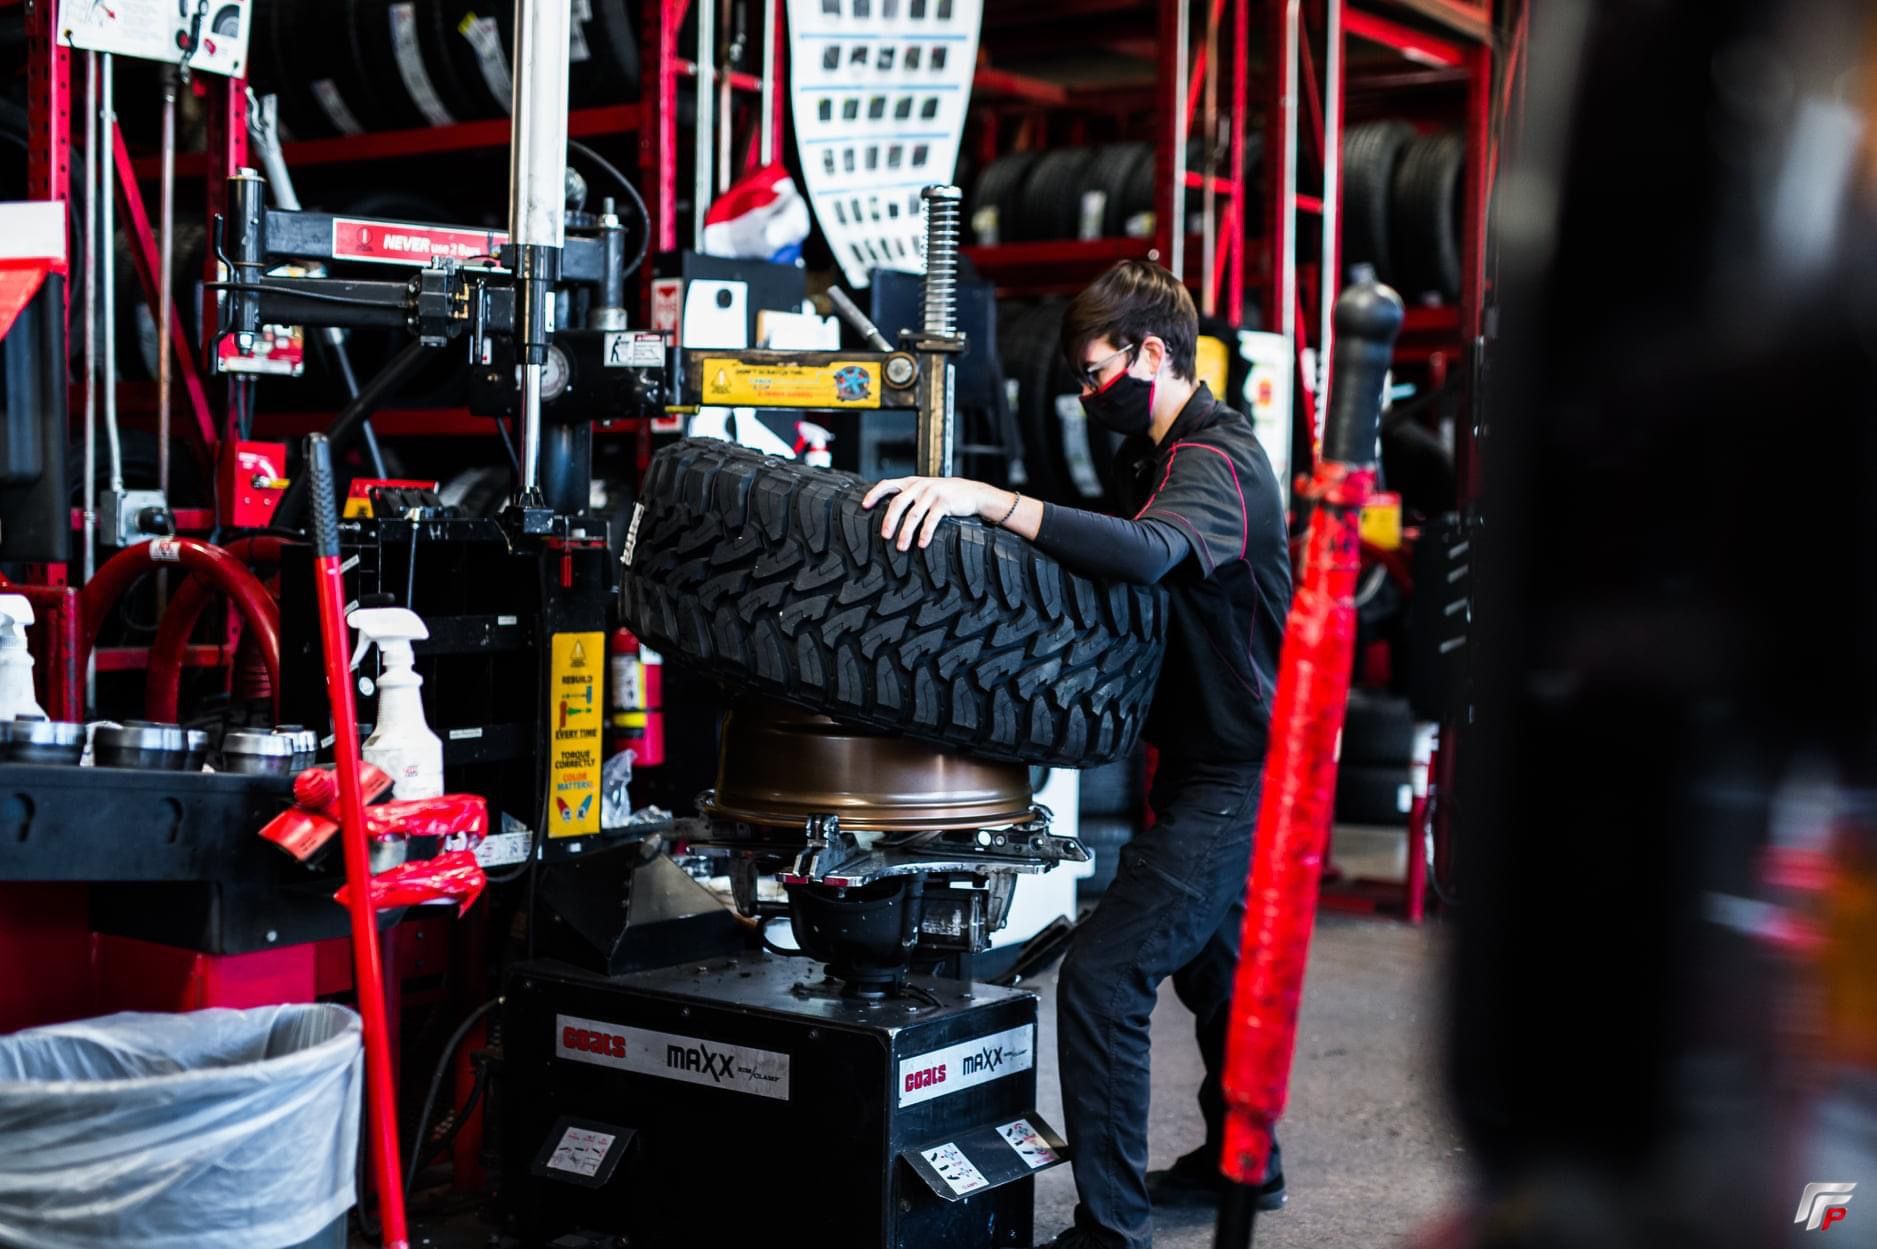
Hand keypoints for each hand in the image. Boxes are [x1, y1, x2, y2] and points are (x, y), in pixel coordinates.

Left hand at [861, 476, 991, 549]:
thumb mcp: (926, 490)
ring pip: (913, 515)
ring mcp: (932, 494)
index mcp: (912, 482)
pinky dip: (925, 533)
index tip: (864, 506)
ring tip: (901, 547)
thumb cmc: (946, 495)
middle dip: (889, 520)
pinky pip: (931, 520)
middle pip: (898, 503)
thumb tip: (889, 515)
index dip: (874, 494)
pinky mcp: (944, 503)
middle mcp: (920, 486)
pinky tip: (922, 544)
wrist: (973, 493)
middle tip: (885, 536)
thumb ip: (910, 496)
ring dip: (906, 533)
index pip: (887, 484)